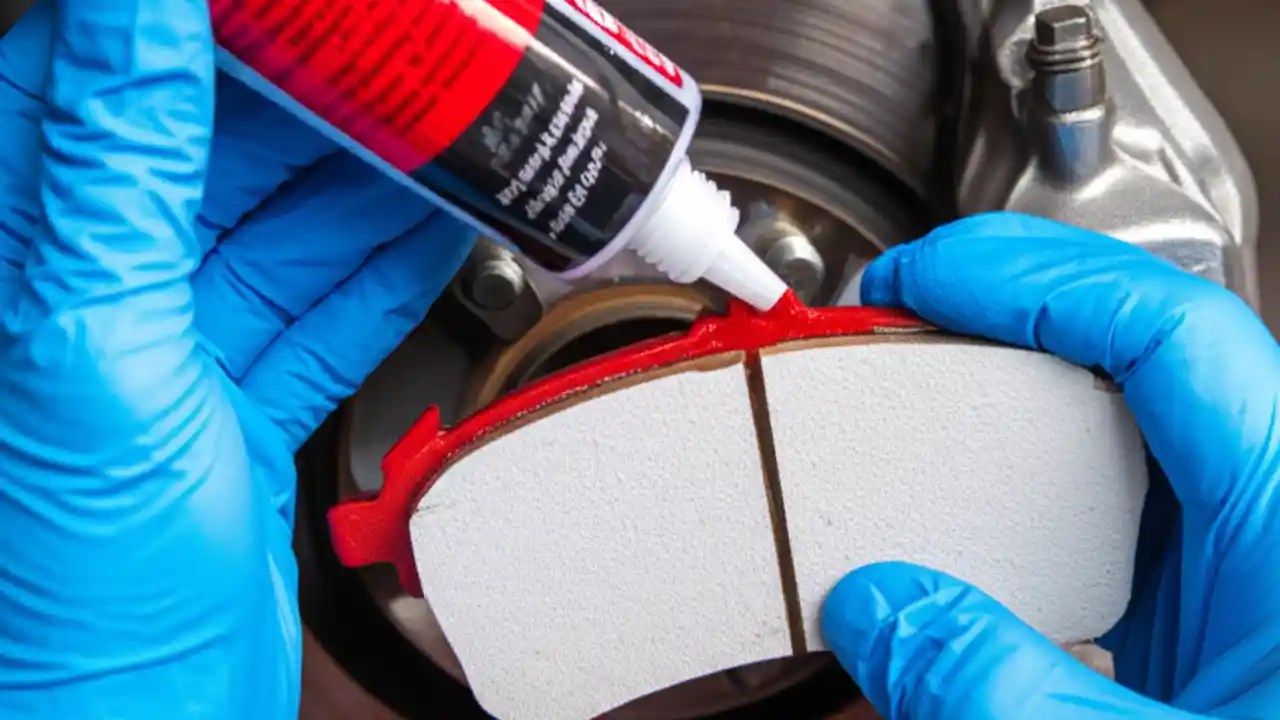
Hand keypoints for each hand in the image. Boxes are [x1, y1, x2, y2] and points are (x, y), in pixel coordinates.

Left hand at [0, 2, 473, 716]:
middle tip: (390, 52)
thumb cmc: (57, 582)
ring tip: (441, 128)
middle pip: (204, 150)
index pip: (89, 83)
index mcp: (15, 255)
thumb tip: (138, 13)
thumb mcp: (85, 345)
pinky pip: (320, 319)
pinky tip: (434, 232)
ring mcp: (170, 354)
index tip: (282, 5)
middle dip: (305, 98)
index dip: (178, 26)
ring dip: (365, 184)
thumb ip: (115, 169)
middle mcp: (85, 293)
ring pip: (279, 233)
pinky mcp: (238, 411)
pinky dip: (382, 279)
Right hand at [823, 212, 1279, 718]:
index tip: (928, 273)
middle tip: (902, 319)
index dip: (1039, 274)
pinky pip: (1116, 508)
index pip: (1172, 330)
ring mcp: (1248, 569)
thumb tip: (880, 610)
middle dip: (1013, 315)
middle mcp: (1279, 524)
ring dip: (1018, 395)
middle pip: (1143, 357)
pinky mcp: (1215, 615)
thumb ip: (1000, 690)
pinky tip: (975, 514)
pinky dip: (1031, 485)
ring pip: (1128, 428)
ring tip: (919, 394)